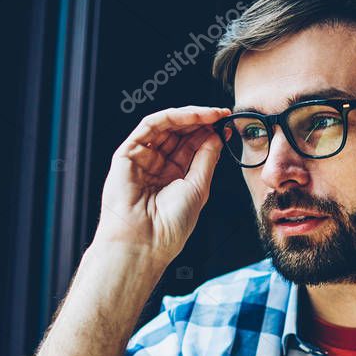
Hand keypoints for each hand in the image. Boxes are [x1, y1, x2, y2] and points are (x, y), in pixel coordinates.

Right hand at [95, 105, 231, 266]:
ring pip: (166, 126)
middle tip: (221, 115)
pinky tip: (191, 116)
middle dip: (202, 122)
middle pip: (180, 134)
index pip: (192, 147)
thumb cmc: (169, 225)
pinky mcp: (127, 153)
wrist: (145, 241)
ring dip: (190, 116)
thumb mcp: (198, 187)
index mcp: (175, 177)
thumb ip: (206, 158)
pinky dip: (171, 117)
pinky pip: (149, 126)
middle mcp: (158, 166)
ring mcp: (142, 158)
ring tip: (211, 114)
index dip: (210, 134)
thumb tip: (217, 135)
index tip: (228, 124)